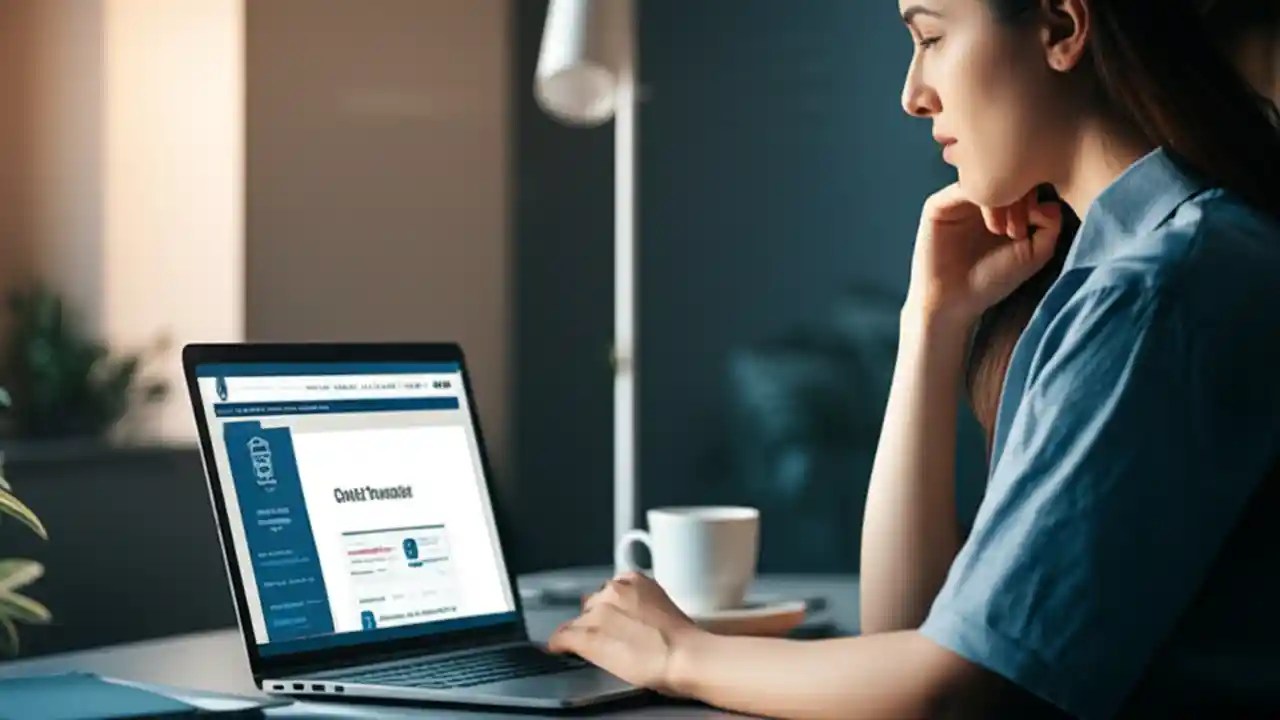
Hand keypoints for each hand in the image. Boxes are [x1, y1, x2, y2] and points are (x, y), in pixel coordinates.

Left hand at [546, 571, 702, 695]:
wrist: (682, 655)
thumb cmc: (683, 639)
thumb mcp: (663, 609)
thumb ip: (644, 606)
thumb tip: (636, 621)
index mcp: (634, 580)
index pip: (610, 591)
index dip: (610, 608)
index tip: (615, 620)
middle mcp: (612, 590)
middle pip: (592, 604)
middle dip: (597, 620)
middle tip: (610, 639)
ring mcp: (597, 613)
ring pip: (578, 621)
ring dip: (583, 633)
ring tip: (592, 649)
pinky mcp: (586, 636)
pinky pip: (562, 637)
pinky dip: (559, 644)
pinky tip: (558, 650)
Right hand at [906, 184, 1063, 327]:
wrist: (954, 301)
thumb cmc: (992, 280)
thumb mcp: (1034, 254)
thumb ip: (1051, 226)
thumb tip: (1051, 201)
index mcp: (1002, 206)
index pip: (1022, 179)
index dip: (1035, 191)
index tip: (1040, 219)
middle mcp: (979, 199)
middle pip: (1004, 173)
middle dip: (1021, 194)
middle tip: (1023, 225)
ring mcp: (957, 200)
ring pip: (984, 178)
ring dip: (1003, 198)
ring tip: (1007, 231)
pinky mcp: (938, 206)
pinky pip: (962, 187)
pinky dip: (982, 200)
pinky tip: (991, 226)